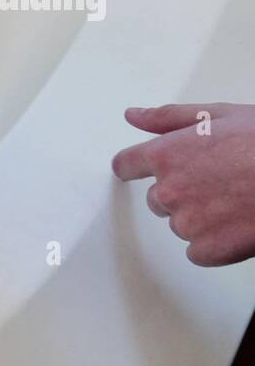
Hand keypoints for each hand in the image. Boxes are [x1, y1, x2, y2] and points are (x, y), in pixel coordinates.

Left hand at [111, 103, 254, 266]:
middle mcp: (168, 191)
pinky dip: (215, 243)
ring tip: (238, 200)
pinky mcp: (206, 250)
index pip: (125, 166)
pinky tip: (239, 225)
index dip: (133, 167)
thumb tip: (133, 116)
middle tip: (221, 182)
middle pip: (157, 198)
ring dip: (201, 217)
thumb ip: (168, 118)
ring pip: (180, 223)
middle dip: (182, 192)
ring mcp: (186, 223)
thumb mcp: (220, 115)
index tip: (136, 170)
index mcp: (166, 155)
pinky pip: (198, 250)